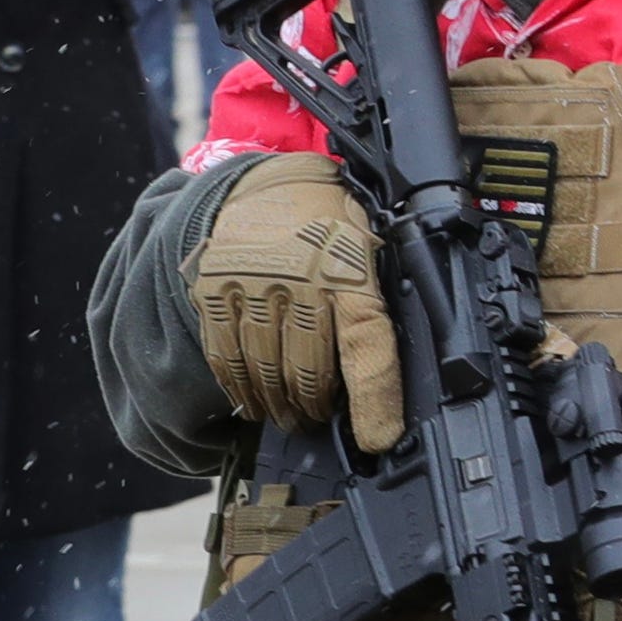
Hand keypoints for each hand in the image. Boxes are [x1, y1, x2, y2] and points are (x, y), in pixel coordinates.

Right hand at [186, 153, 405, 453]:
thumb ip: (374, 306)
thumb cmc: (332, 228)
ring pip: (264, 368)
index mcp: (352, 268)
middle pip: (308, 369)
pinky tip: (250, 400)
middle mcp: (301, 275)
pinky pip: (224, 353)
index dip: (375, 398)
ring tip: (286, 418)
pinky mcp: (215, 288)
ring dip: (277, 405)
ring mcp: (253, 282)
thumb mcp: (371, 253)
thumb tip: (406, 373)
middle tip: (316, 422)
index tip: (378, 439)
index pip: (368, 343)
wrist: (273, 181)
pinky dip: (238, 385)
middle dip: (314, 408)